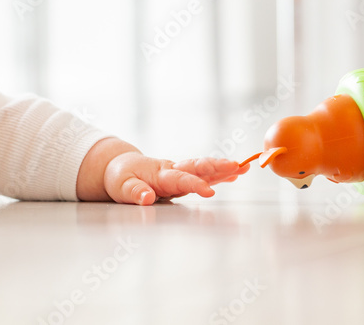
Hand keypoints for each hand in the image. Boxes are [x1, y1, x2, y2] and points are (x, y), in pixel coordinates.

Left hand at [104, 153, 248, 204]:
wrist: (120, 166)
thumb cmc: (121, 177)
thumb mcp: (122, 186)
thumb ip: (135, 192)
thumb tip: (146, 198)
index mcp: (159, 175)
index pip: (180, 180)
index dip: (194, 184)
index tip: (209, 191)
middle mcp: (172, 171)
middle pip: (197, 167)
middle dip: (217, 168)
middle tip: (236, 167)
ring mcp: (179, 172)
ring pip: (203, 168)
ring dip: (222, 168)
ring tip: (243, 168)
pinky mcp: (183, 176)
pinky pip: (203, 173)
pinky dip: (219, 172)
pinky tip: (235, 174)